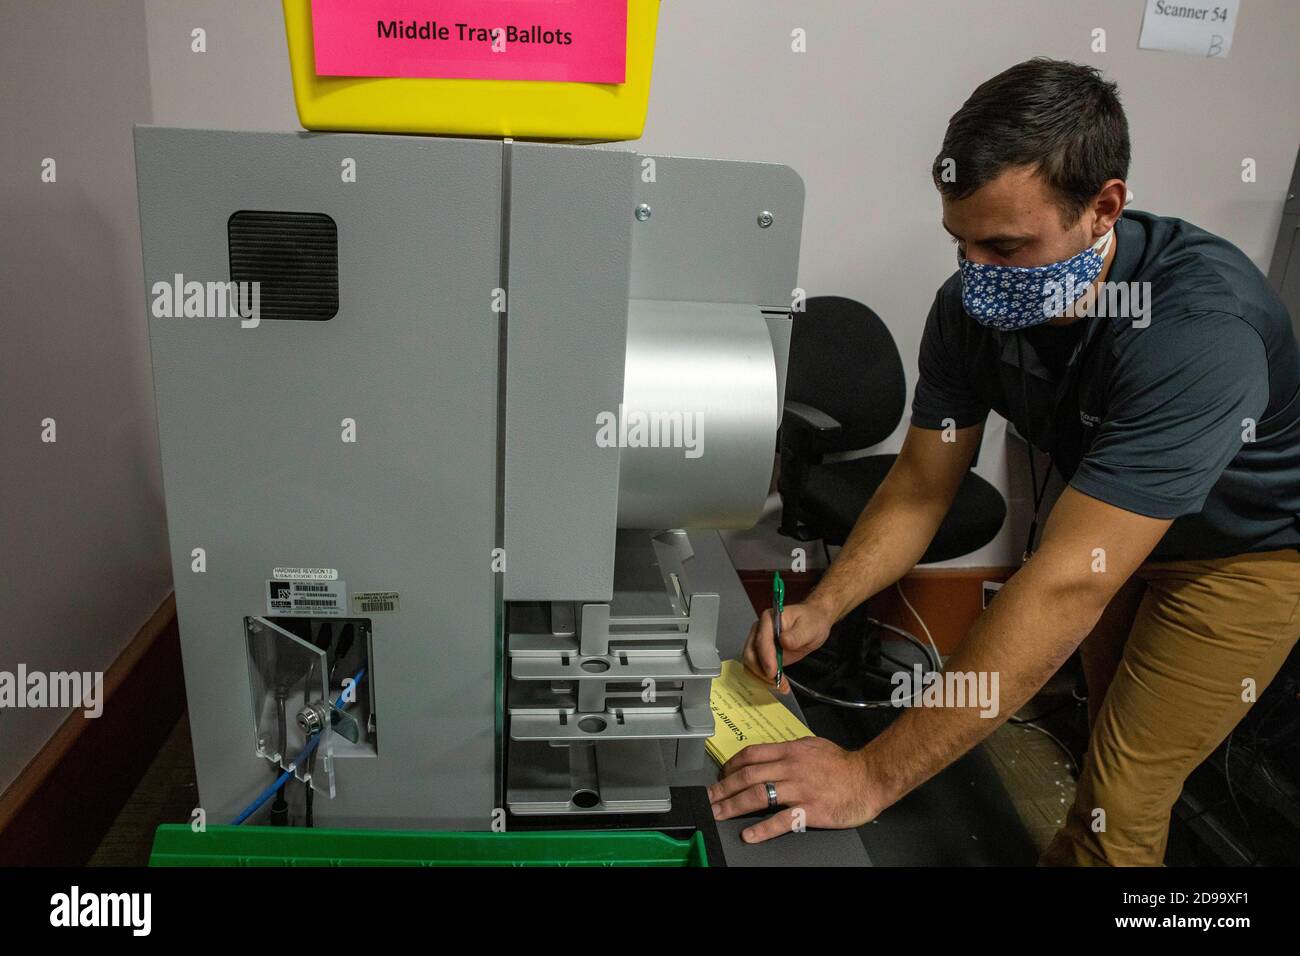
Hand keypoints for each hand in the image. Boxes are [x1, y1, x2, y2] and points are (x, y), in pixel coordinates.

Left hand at [707, 737, 880, 842]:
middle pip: (747, 776)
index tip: (720, 776)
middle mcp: (791, 768)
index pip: (751, 755)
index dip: (730, 766)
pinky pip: (781, 820)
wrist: (870, 777)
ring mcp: (799, 790)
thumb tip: (768, 755)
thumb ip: (789, 750)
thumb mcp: (812, 745)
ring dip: (733, 806)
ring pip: (758, 795)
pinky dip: (763, 828)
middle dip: (723, 789)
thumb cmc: (843, 764)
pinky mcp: (810, 810)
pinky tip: (749, 834)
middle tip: (709, 799)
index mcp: (790, 751)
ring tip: (718, 815)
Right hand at [740, 598, 833, 693]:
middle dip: (762, 671)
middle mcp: (760, 631)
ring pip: (751, 664)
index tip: (772, 671)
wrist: (813, 625)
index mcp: (769, 620)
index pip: (761, 640)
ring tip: (781, 685)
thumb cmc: (811, 621)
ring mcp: (760, 643)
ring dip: (763, 678)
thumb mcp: (809, 628)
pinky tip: (779, 683)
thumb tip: (783, 641)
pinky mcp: (763, 655)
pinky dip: (765, 679)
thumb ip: (796, 635)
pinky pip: (758, 669)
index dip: (765, 657)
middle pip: (750, 654)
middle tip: (778, 682)